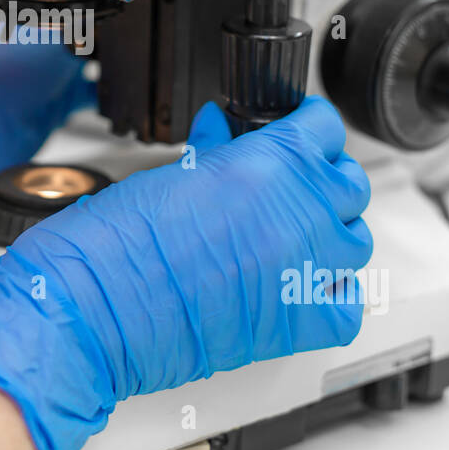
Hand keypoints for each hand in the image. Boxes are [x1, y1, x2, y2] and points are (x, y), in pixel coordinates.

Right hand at [0, 96, 372, 449]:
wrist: (92, 312)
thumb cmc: (111, 246)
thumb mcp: (165, 174)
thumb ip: (212, 153)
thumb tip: (222, 137)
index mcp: (266, 166)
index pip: (324, 128)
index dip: (311, 126)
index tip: (300, 131)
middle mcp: (296, 215)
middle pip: (348, 183)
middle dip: (322, 177)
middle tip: (291, 183)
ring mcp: (303, 270)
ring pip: (356, 241)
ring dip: (332, 233)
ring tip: (295, 235)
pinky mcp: (296, 323)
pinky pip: (346, 305)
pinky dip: (333, 295)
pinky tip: (305, 285)